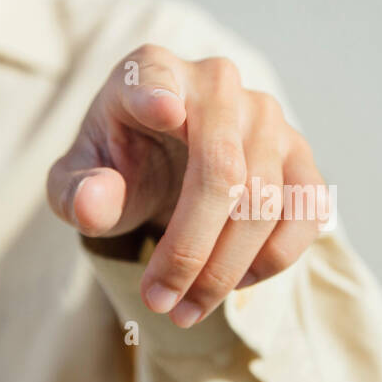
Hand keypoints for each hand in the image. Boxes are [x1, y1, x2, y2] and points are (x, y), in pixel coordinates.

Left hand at [46, 44, 326, 327]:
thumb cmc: (117, 166)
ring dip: (226, 269)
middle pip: (221, 170)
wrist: (164, 164)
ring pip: (265, 202)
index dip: (160, 95)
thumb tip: (97, 204)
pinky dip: (273, 259)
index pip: (157, 79)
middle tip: (158, 302)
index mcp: (152, 71)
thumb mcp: (76, 181)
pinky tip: (236, 283)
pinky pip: (306, 213)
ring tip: (186, 309)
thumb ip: (75, 191)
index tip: (163, 111)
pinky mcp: (300, 156)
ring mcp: (268, 117)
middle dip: (190, 249)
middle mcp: (217, 83)